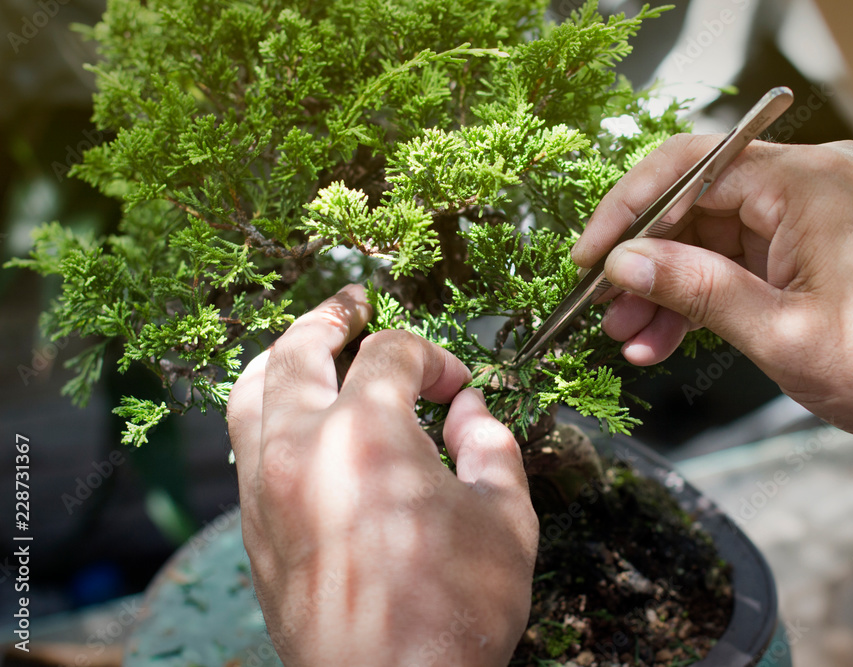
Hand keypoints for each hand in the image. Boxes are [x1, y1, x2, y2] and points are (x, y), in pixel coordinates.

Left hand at [227, 285, 537, 666]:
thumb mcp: (505, 518)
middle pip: (297, 349)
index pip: (392, 354)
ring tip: (310, 345)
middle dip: (331, 316)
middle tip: (353, 302)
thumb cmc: (455, 613)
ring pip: (251, 392)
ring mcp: (264, 489)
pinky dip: (269, 410)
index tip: (459, 386)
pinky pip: (246, 444)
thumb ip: (491, 445)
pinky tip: (300, 420)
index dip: (433, 357)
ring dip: (282, 357)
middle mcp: (300, 449)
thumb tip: (470, 410)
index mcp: (366, 435)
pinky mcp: (252, 529)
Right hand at [575, 135, 852, 464]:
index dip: (629, 212)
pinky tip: (667, 339)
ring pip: (713, 235)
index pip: (692, 168)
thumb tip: (625, 263)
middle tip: (603, 309)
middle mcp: (812, 181)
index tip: (589, 258)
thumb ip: (699, 290)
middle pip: (697, 202)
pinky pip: (741, 256)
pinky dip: (705, 294)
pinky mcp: (813, 242)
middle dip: (645, 261)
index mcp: (810, 184)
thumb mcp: (783, 334)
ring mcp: (814, 211)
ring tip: (630, 338)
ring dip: (669, 287)